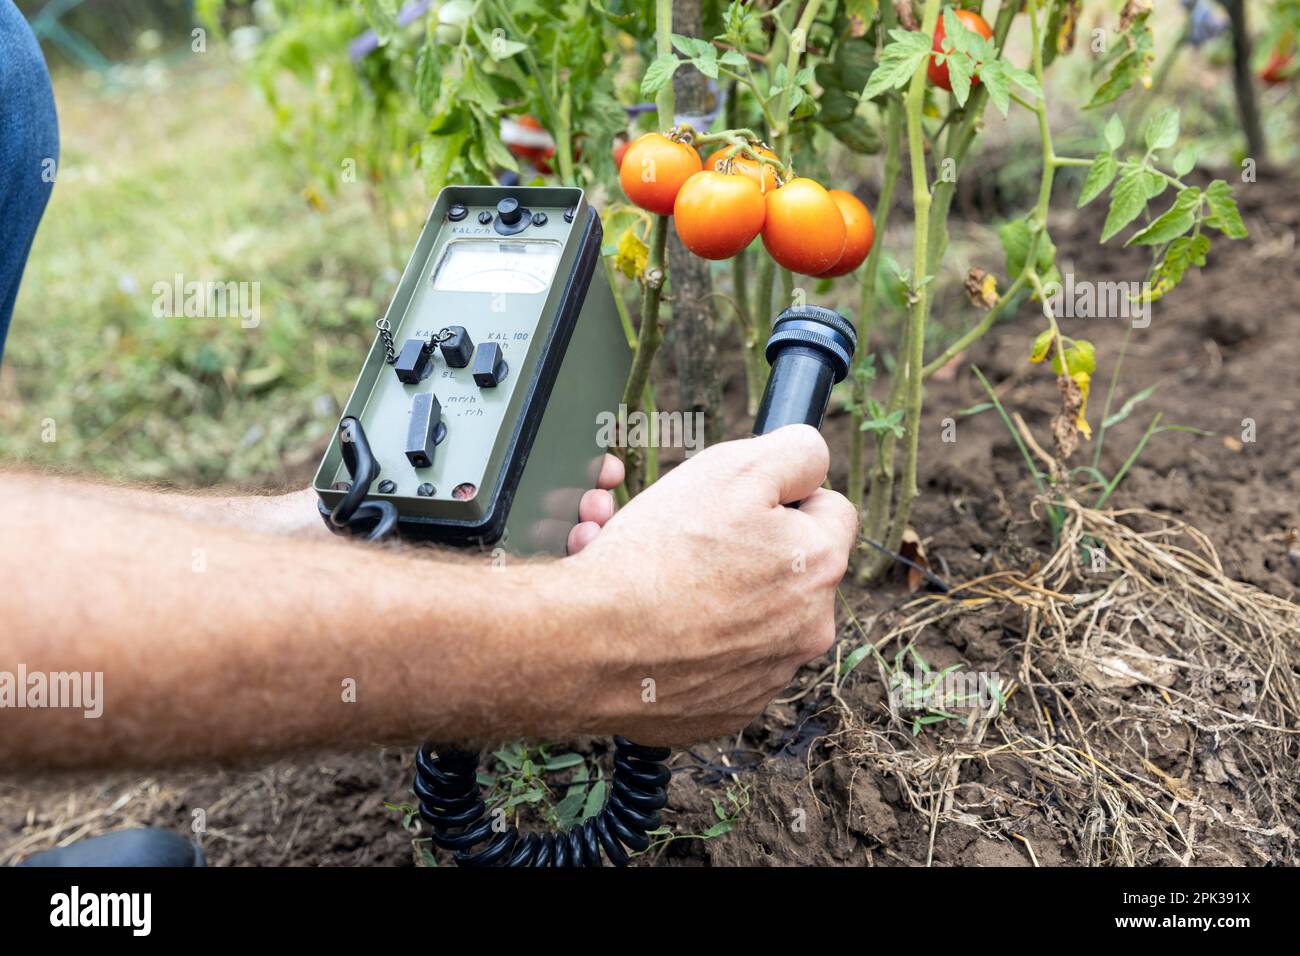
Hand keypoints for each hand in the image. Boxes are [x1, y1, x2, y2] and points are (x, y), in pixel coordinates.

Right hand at [563, 425, 856, 745]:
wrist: (589, 648)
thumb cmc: (657, 557)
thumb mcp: (731, 469)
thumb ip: (794, 453)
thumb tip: (812, 458)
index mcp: (820, 566)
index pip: (831, 509)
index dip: (781, 494)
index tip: (737, 502)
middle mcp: (809, 629)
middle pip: (786, 565)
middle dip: (740, 545)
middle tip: (679, 536)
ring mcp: (769, 676)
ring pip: (748, 615)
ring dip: (709, 591)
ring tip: (650, 577)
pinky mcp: (728, 711)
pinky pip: (720, 662)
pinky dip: (692, 642)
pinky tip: (651, 624)